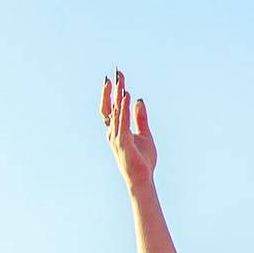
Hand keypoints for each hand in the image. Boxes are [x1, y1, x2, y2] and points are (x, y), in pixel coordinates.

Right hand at [100, 69, 157, 196]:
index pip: (113, 108)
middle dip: (110, 90)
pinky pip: (121, 121)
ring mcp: (115, 137)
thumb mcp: (144, 134)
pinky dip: (123, 108)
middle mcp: (112, 132)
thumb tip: (139, 100)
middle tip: (116, 74)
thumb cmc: (142, 160)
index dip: (114, 92)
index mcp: (117, 131)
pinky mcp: (122, 142)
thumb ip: (140, 118)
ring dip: (117, 95)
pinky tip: (126, 96)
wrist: (142, 178)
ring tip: (121, 80)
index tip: (119, 77)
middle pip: (108, 107)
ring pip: (113, 111)